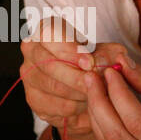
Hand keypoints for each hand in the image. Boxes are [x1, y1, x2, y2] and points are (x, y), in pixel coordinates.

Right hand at [19, 15, 132, 139]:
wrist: (86, 90)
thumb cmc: (95, 64)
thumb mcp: (109, 53)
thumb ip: (111, 54)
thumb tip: (107, 62)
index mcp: (46, 30)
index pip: (50, 34)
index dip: (70, 50)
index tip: (89, 62)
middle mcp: (32, 51)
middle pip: (49, 64)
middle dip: (75, 76)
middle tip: (95, 82)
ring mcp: (29, 76)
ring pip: (53, 87)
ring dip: (78, 93)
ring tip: (95, 92)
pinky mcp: (34, 99)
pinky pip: (55, 106)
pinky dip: (75, 108)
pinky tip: (85, 104)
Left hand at [82, 60, 140, 139]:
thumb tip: (122, 65)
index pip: (134, 122)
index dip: (117, 93)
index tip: (109, 69)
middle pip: (116, 138)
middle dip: (99, 104)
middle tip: (92, 76)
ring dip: (99, 116)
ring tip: (95, 87)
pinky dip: (108, 127)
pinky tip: (105, 105)